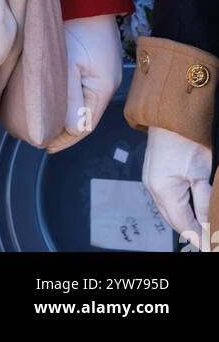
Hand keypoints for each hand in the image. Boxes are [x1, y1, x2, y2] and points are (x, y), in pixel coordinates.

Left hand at [45, 14, 122, 153]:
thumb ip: (69, 97)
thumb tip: (70, 129)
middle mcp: (106, 82)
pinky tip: (54, 97)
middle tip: (40, 135)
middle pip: (84, 114)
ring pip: (82, 100)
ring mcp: (103, 71)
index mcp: (103, 87)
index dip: (66, 138)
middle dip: (63, 126)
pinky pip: (82, 86)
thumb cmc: (76, 25)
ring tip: (44, 119)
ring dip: (65, 110)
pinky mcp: (96, 59)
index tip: (46, 146)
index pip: (85, 124)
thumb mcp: (69, 63)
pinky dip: (68, 95)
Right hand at [142, 125, 212, 246]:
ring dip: (184, 220)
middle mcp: (152, 188)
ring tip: (202, 227)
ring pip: (169, 211)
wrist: (171, 116)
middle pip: (173, 220)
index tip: (210, 244)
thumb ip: (203, 204)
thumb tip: (207, 226)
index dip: (198, 237)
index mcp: (162, 190)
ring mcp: (150, 181)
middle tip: (208, 239)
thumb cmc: (185, 140)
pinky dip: (179, 208)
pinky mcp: (153, 175)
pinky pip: (166, 200)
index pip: (182, 224)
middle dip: (190, 231)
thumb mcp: (200, 175)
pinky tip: (190, 210)